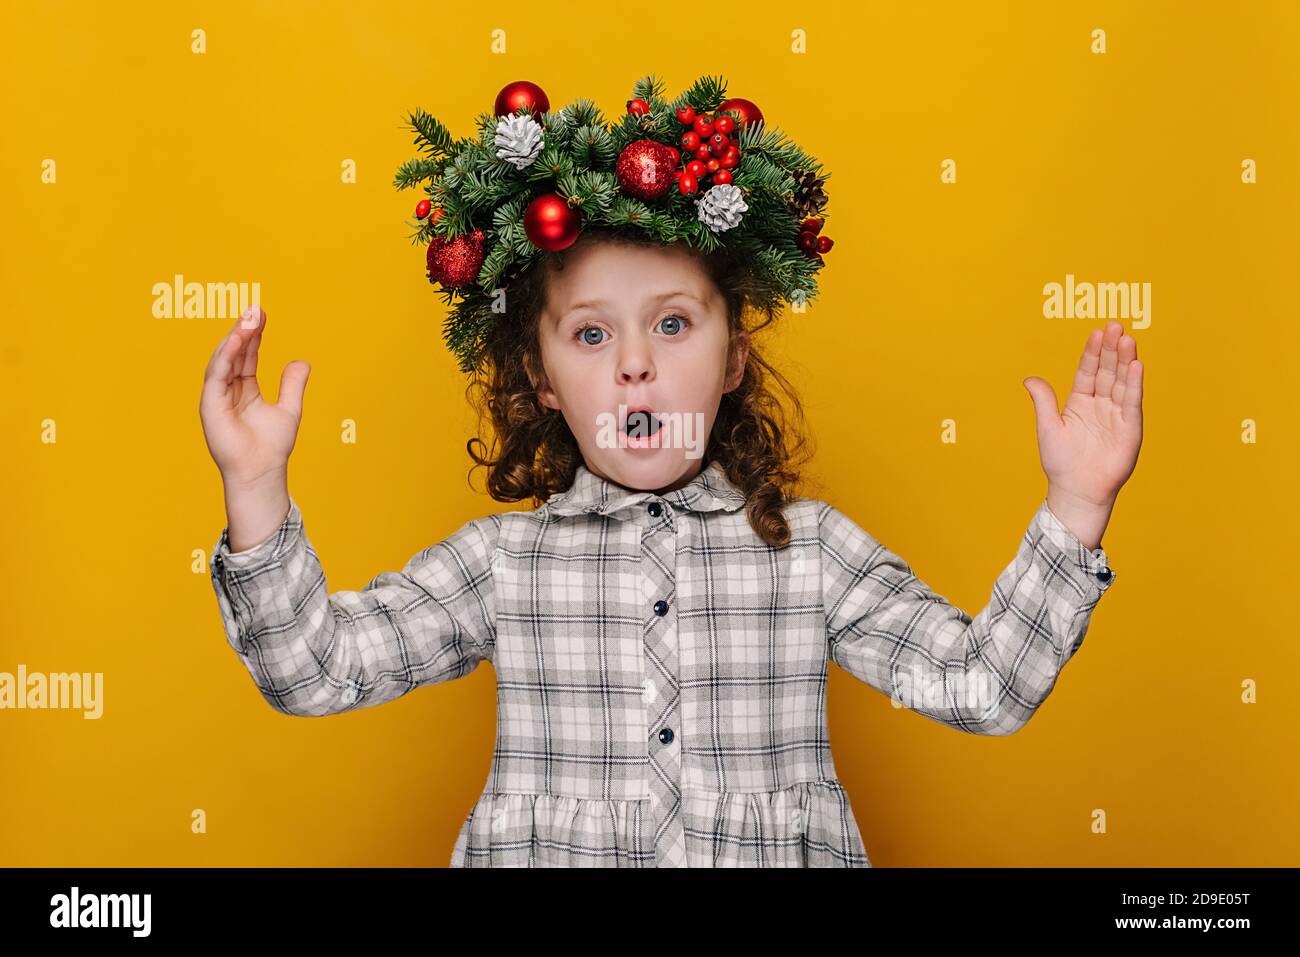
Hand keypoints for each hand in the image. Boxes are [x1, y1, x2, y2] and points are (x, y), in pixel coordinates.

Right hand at [199, 305, 310, 489]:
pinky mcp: (210, 405)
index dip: (255, 334)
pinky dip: (225, 356)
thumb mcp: (289, 409)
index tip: (262, 313)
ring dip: (234, 338)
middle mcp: (227, 390)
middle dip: (243, 329)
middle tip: (255, 308)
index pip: (247, 355)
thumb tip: (302, 361)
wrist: (261, 471)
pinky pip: (216, 375)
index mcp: (244, 389)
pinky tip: (236, 340)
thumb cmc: (271, 447)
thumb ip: (293, 384)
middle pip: (234, 353)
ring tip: (248, 320)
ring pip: (223, 359)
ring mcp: (217, 397)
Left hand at [1023, 321, 1142, 547]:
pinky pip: (1132, 402)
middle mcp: (1101, 405)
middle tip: (1115, 325)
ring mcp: (1117, 415)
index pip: (1088, 371)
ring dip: (1125, 361)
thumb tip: (1029, 379)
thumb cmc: (1061, 463)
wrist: (1076, 491)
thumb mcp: (1047, 427)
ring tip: (1127, 339)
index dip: (1092, 352)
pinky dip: (1134, 384)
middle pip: (1108, 371)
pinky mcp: (1130, 429)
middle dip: (1111, 349)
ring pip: (1122, 382)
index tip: (1096, 332)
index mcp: (1080, 402)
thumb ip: (1043, 401)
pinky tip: (1136, 365)